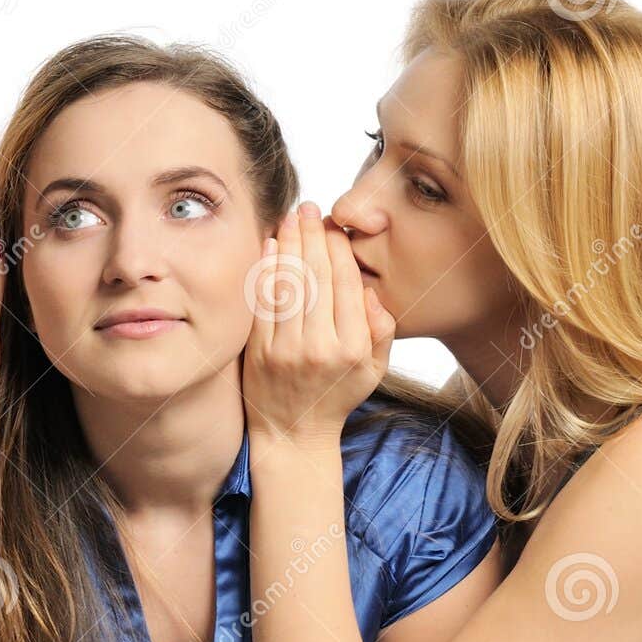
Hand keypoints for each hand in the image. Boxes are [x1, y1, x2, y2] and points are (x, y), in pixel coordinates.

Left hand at [242, 201, 395, 448]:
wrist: (294, 434)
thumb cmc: (338, 396)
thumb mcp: (375, 370)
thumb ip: (382, 329)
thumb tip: (371, 291)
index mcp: (352, 348)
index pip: (347, 284)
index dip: (339, 249)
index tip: (334, 226)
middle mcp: (320, 346)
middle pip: (316, 277)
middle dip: (312, 235)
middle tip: (309, 207)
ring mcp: (286, 349)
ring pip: (289, 284)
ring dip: (288, 244)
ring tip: (290, 216)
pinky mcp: (259, 351)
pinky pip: (264, 302)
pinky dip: (266, 270)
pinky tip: (269, 246)